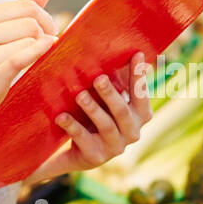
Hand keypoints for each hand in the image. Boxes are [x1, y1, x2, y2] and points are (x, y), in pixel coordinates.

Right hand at [0, 0, 58, 131]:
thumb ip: (21, 9)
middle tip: (41, 46)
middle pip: (31, 24)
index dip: (45, 17)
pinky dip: (38, 53)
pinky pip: (22, 58)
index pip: (26, 6)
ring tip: (26, 59)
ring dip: (36, 52)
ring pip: (30, 42)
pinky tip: (44, 52)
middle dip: (43, 35)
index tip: (48, 29)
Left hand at [25, 51, 150, 184]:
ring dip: (93, 109)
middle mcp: (132, 132)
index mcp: (140, 115)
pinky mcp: (95, 157)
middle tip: (99, 78)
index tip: (135, 54)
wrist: (77, 150)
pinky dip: (72, 126)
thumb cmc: (96, 113)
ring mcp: (115, 147)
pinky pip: (84, 139)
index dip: (139, 75)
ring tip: (80, 94)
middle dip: (111, 94)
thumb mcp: (107, 96)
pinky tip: (61, 116)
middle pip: (124, 111)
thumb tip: (117, 46)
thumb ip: (116, 76)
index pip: (141, 93)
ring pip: (106, 125)